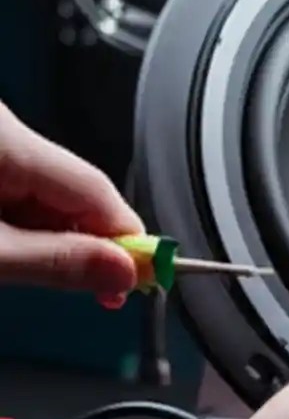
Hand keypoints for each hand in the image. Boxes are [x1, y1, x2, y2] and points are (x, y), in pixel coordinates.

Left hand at [0, 102, 142, 296]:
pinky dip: (20, 224)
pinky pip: (17, 188)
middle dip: (84, 243)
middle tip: (98, 291)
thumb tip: (123, 269)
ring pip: (45, 193)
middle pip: (73, 191)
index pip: (95, 188)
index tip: (144, 278)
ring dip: (48, 238)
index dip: (127, 239)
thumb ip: (55, 261)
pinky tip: (9, 249)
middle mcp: (1, 128)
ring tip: (27, 272)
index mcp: (3, 136)